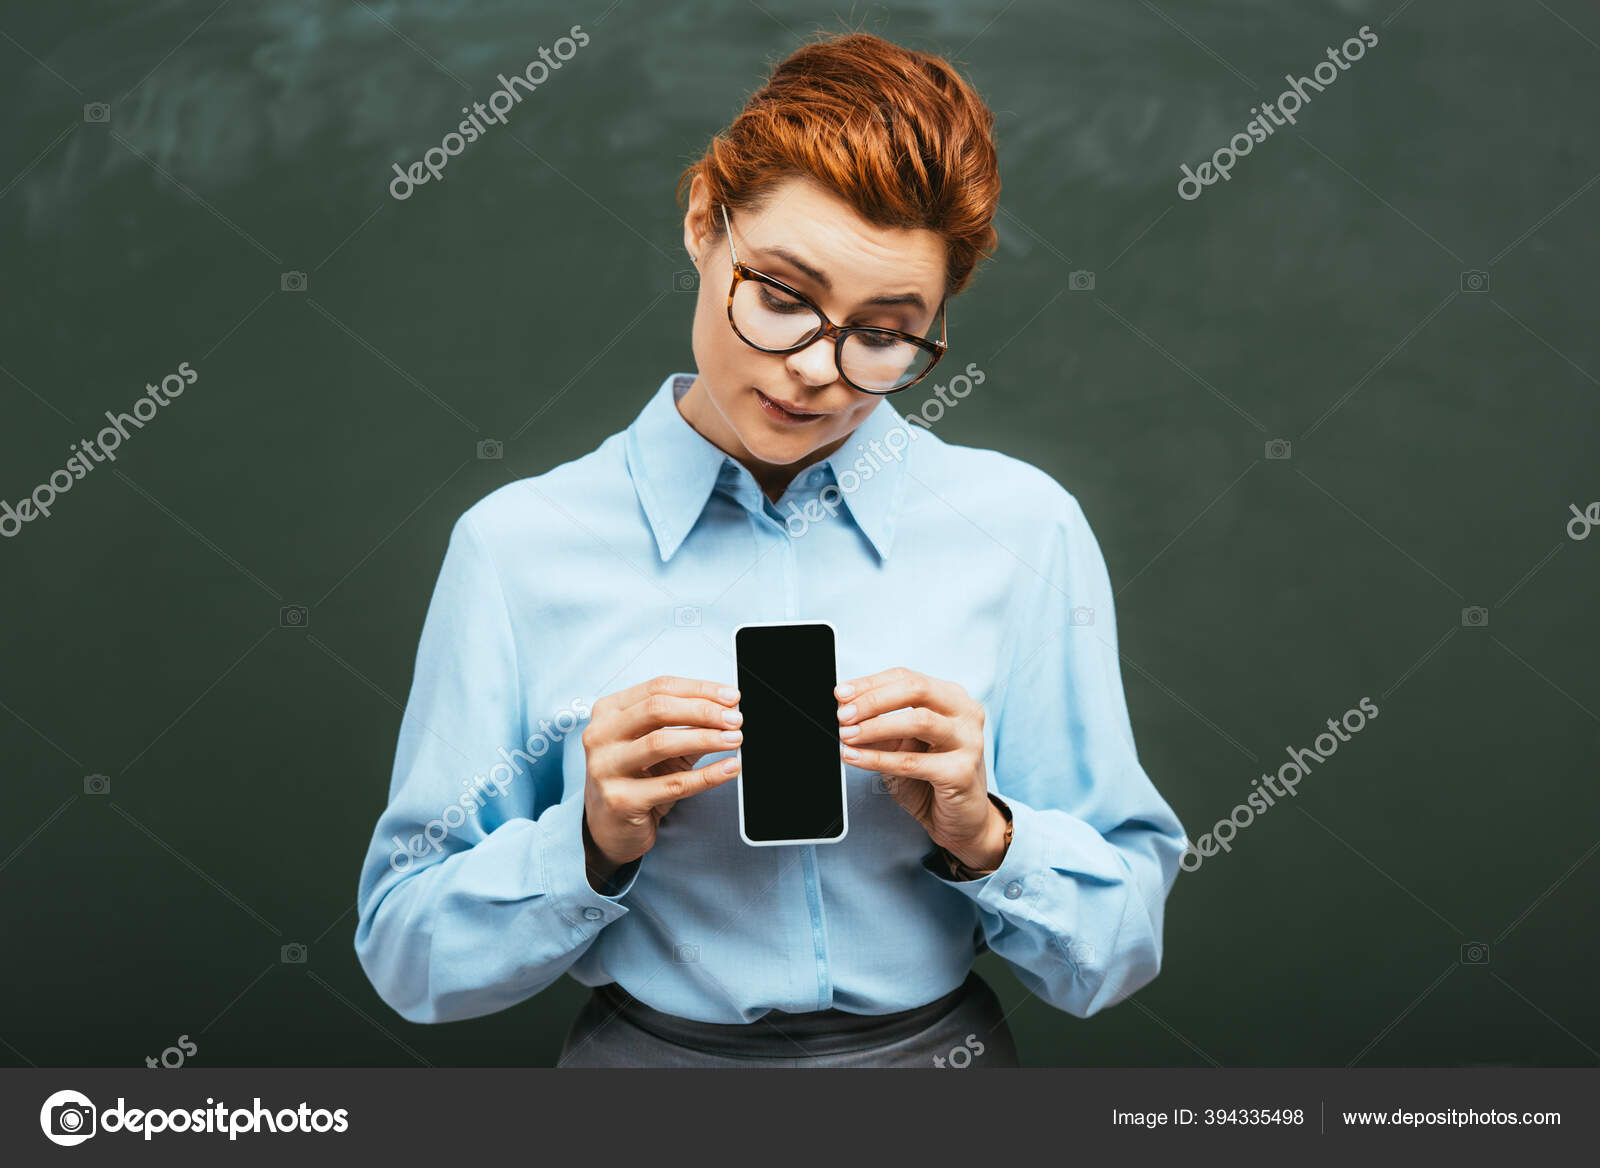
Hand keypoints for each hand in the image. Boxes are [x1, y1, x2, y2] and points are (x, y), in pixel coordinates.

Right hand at [580, 675, 742, 889]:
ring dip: (706, 739)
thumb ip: (685, 724)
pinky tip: (728, 768)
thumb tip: (727, 710)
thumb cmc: (636, 778)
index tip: (731, 697)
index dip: (700, 689)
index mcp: (609, 712)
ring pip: (662, 742)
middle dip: (704, 711)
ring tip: (734, 740)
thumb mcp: (657, 743)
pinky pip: (673, 784)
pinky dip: (707, 775)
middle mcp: (601, 735)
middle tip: (734, 719)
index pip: (659, 688)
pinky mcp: (620, 800)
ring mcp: (606, 768)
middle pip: (658, 709)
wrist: (609, 826)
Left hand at [835, 666, 1006, 870]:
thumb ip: (879, 725)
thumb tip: (845, 710)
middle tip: (843, 714)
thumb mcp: (901, 745)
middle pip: (916, 689)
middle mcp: (966, 713)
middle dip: (873, 700)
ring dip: (875, 726)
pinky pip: (912, 762)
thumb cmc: (932, 778)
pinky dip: (878, 759)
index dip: (870, 683)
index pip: (906, 678)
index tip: (841, 693)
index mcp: (951, 698)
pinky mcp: (961, 772)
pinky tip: (855, 757)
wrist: (961, 820)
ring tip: (846, 735)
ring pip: (918, 721)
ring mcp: (968, 741)